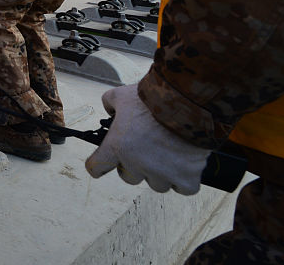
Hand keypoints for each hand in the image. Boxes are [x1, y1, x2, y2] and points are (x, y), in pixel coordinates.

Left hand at [84, 83, 210, 194]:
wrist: (186, 104)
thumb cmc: (154, 99)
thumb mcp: (122, 94)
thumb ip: (109, 102)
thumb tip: (109, 109)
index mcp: (117, 146)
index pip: (97, 166)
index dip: (98, 165)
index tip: (100, 165)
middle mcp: (136, 164)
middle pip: (129, 177)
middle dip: (135, 166)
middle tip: (145, 150)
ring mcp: (162, 174)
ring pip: (157, 184)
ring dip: (160, 173)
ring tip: (168, 154)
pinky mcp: (185, 178)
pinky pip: (183, 188)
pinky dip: (185, 180)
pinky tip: (185, 165)